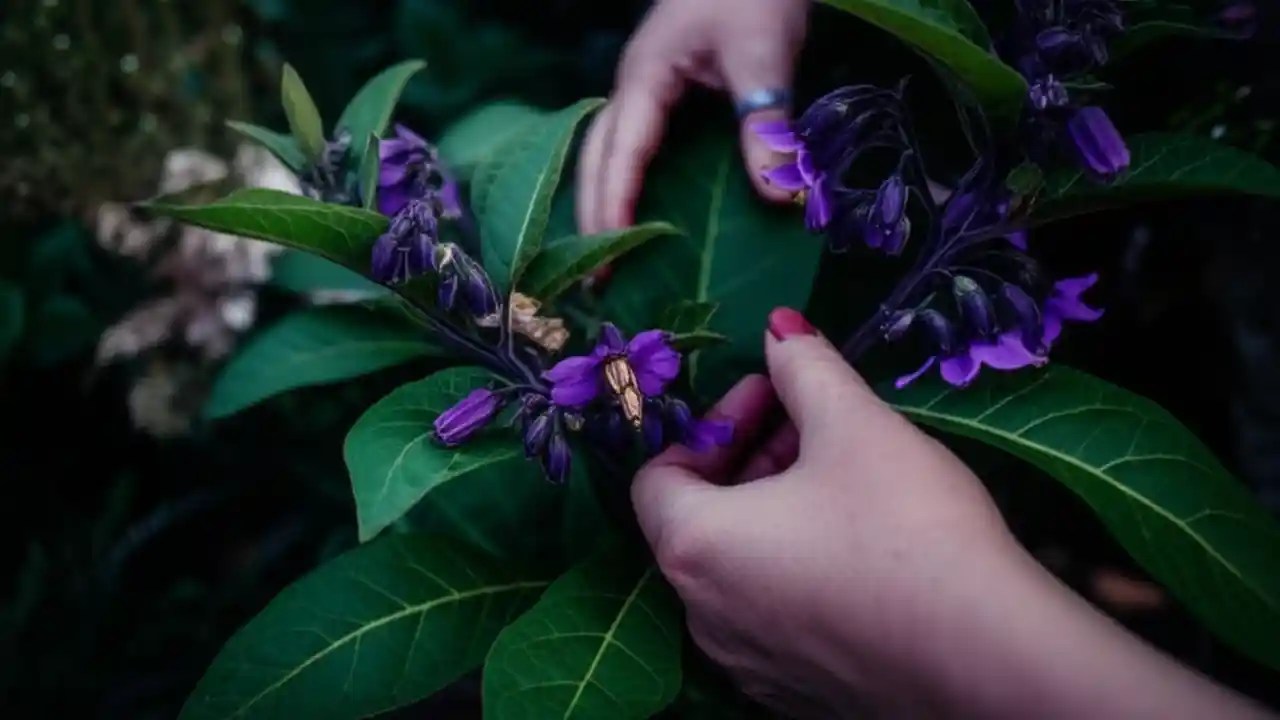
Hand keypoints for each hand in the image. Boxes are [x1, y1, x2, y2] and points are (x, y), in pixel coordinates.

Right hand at [576, 0, 808, 234]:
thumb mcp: (763, 55)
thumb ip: (765, 125)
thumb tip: (780, 197)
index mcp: (644, 77)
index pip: (620, 152)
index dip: (614, 204)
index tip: (612, 255)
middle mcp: (634, 86)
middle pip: (595, 157)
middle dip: (591, 215)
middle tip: (595, 277)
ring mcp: (645, 87)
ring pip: (607, 152)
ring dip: (601, 201)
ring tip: (606, 255)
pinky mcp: (666, 90)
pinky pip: (634, 146)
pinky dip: (627, 182)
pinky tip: (640, 212)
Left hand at [633, 308, 1272, 718]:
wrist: (993, 661)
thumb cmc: (909, 529)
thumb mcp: (855, 425)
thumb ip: (805, 367)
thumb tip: (779, 326)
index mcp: (694, 546)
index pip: (657, 474)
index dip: (713, 422)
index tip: (770, 397)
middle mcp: (704, 615)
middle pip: (699, 519)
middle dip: (748, 460)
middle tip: (810, 428)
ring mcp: (748, 664)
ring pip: (739, 570)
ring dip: (773, 516)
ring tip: (841, 483)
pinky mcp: (797, 695)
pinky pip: (774, 618)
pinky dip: (796, 574)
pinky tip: (862, 554)